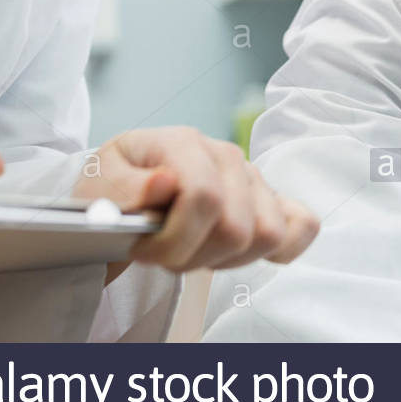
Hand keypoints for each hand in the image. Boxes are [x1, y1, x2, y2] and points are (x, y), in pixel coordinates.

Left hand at [72, 127, 318, 283]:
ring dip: (226, 259)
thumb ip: (125, 187)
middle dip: (195, 256)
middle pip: (237, 226)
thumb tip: (165, 183)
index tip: (143, 251)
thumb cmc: (111, 190)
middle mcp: (226, 155)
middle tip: (163, 256)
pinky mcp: (270, 200)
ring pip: (269, 233)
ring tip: (194, 252)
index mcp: (182, 142)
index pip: (205, 198)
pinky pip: (303, 225)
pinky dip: (282, 248)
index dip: (174, 239)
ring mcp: (252, 177)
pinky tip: (241, 252)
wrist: (123, 193)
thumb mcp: (98, 185)